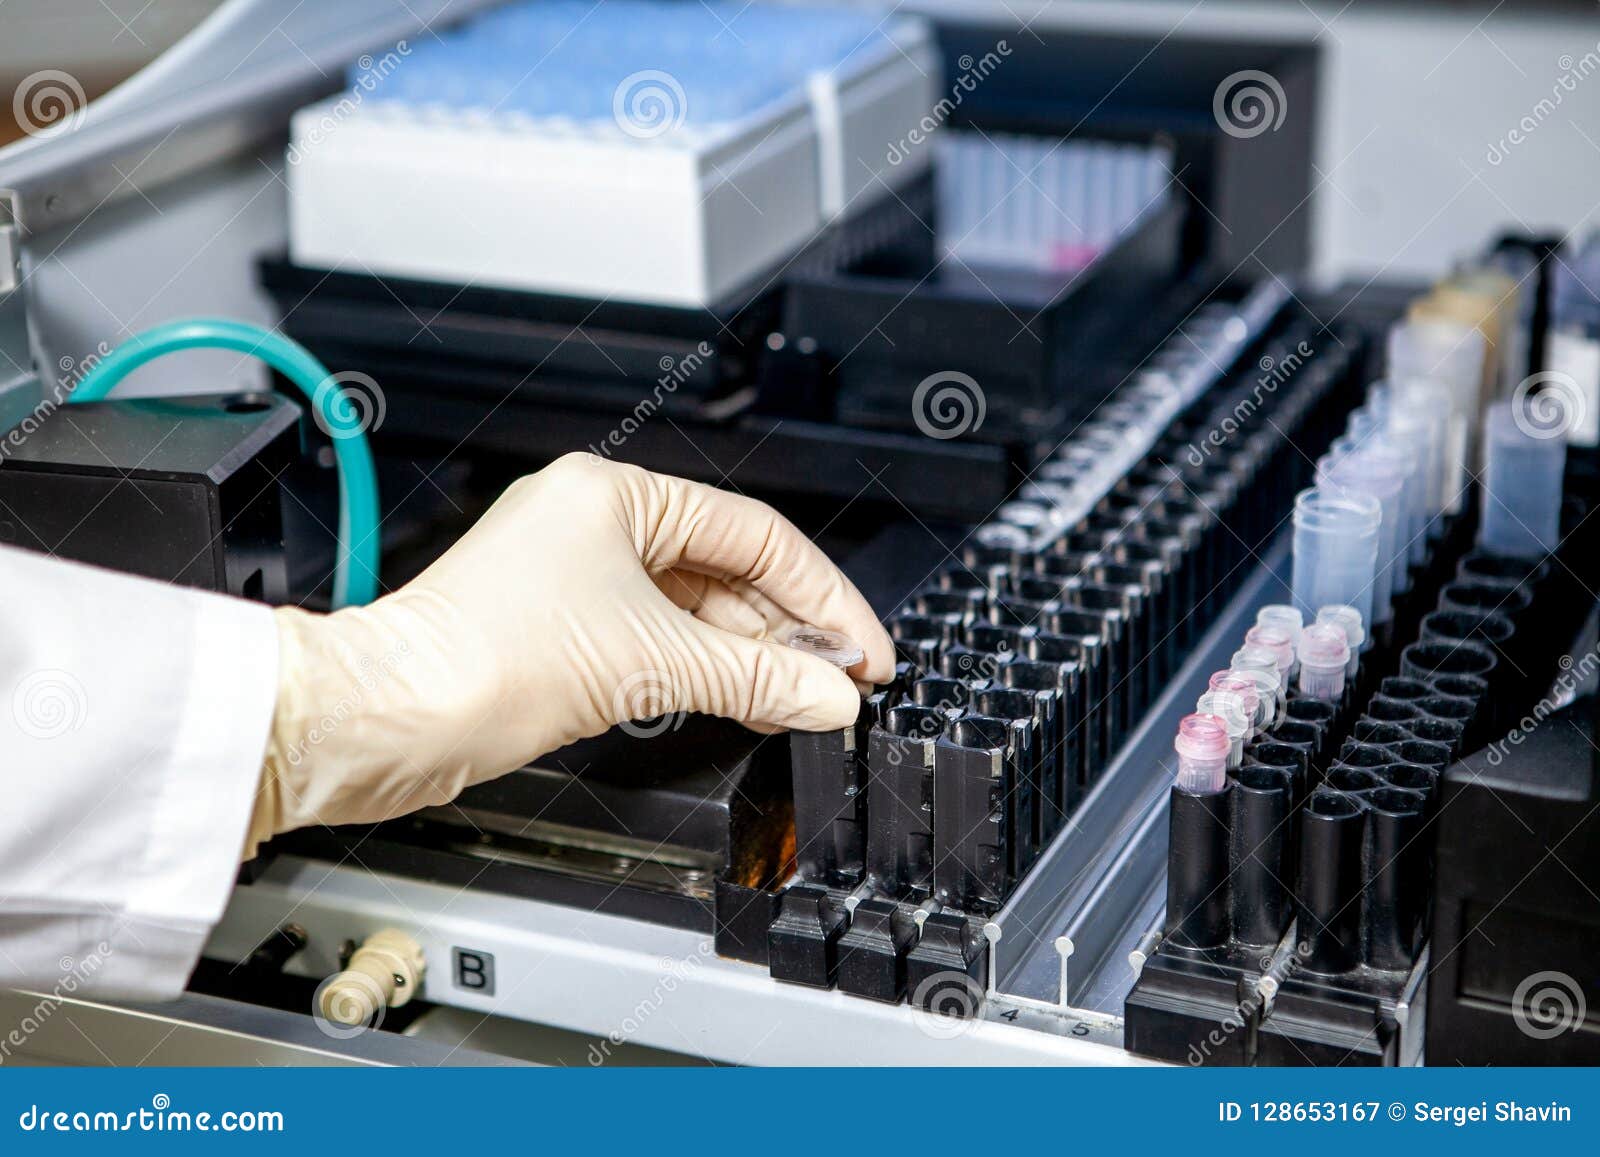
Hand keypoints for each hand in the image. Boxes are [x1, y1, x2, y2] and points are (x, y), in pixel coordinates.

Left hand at [245, 453, 892, 854]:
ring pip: (695, 608)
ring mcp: (576, 574)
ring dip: (752, 654)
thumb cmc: (480, 661)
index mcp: (614, 494)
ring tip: (806, 696)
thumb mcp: (651, 662)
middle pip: (729, 569)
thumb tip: (827, 692)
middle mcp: (595, 522)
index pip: (756, 534)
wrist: (390, 717)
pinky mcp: (562, 626)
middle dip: (791, 628)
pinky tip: (747, 697)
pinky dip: (706, 669)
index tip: (862, 648)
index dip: (823, 595)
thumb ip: (757, 677)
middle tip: (843, 679)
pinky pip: (660, 638)